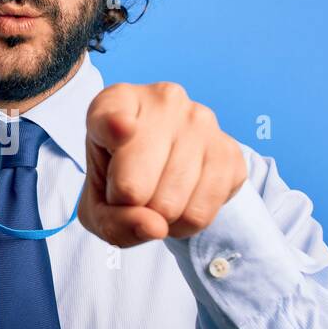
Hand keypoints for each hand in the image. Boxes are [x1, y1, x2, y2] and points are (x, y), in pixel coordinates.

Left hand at [78, 83, 246, 247]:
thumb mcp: (99, 203)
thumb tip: (156, 227)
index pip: (111, 115)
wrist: (166, 166)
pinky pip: (202, 213)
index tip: (121, 127)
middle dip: (130, 210)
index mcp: (116, 101)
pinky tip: (181, 203)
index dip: (113, 125)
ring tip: (157, 198)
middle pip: (135, 188)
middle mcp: (163, 101)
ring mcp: (201, 122)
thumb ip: (112, 221)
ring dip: (160, 220)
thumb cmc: (122, 177)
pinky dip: (185, 225)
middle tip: (134, 195)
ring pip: (171, 205)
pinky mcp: (229, 150)